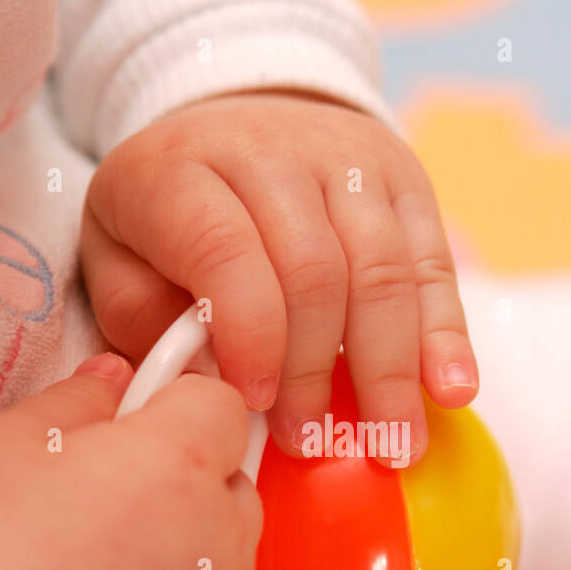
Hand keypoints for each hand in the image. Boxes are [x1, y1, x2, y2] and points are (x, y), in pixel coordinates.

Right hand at [0, 354, 261, 569]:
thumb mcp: (3, 448)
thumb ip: (76, 400)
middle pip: (233, 487)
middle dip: (188, 489)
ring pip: (231, 565)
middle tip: (112, 515)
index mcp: (179, 463)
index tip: (142, 431)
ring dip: (192, 563)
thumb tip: (115, 380)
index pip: (220, 405)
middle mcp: (222, 538)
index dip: (177, 412)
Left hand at [81, 91, 478, 463]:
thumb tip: (211, 385)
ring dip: (390, 369)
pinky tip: (451, 393)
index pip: (226, 250)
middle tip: (313, 445)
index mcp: (181, 169)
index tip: (253, 405)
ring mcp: (347, 159)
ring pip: (383, 269)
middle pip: (315, 270)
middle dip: (317, 371)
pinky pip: (433, 262)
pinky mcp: (404, 179)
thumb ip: (146, 321)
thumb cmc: (168, 220)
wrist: (232, 124)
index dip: (248, 336)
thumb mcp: (119, 259)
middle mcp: (270, 149)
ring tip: (390, 445)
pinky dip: (446, 334)